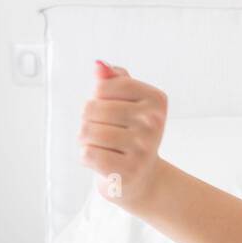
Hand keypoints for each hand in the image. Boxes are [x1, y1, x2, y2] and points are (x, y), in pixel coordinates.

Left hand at [79, 60, 167, 208]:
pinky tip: (103, 160)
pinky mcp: (128, 170)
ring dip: (85, 140)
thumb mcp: (127, 103)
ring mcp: (143, 147)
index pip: (103, 86)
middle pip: (91, 108)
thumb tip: (99, 65)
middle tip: (106, 132)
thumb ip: (114, 80)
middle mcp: (154, 121)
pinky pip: (87, 154)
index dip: (97, 98)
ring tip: (102, 146)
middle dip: (88, 120)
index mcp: (156, 99)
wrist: (142, 177)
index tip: (112, 111)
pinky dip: (87, 158)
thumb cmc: (130, 134)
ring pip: (86, 131)